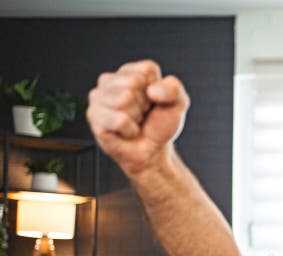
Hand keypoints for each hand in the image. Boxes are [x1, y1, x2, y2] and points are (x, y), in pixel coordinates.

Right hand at [87, 60, 189, 175]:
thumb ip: (174, 88)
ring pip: (123, 98)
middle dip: (145, 103)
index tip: (154, 102)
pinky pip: (119, 119)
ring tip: (134, 121)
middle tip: (143, 113)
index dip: (158, 90)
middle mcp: (109, 80)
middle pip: (133, 83)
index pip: (147, 70)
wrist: (153, 151)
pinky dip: (130, 130)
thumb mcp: (179, 103)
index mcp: (130, 71)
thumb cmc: (160, 125)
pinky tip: (127, 131)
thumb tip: (152, 91)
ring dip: (136, 116)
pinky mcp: (94, 117)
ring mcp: (98, 98)